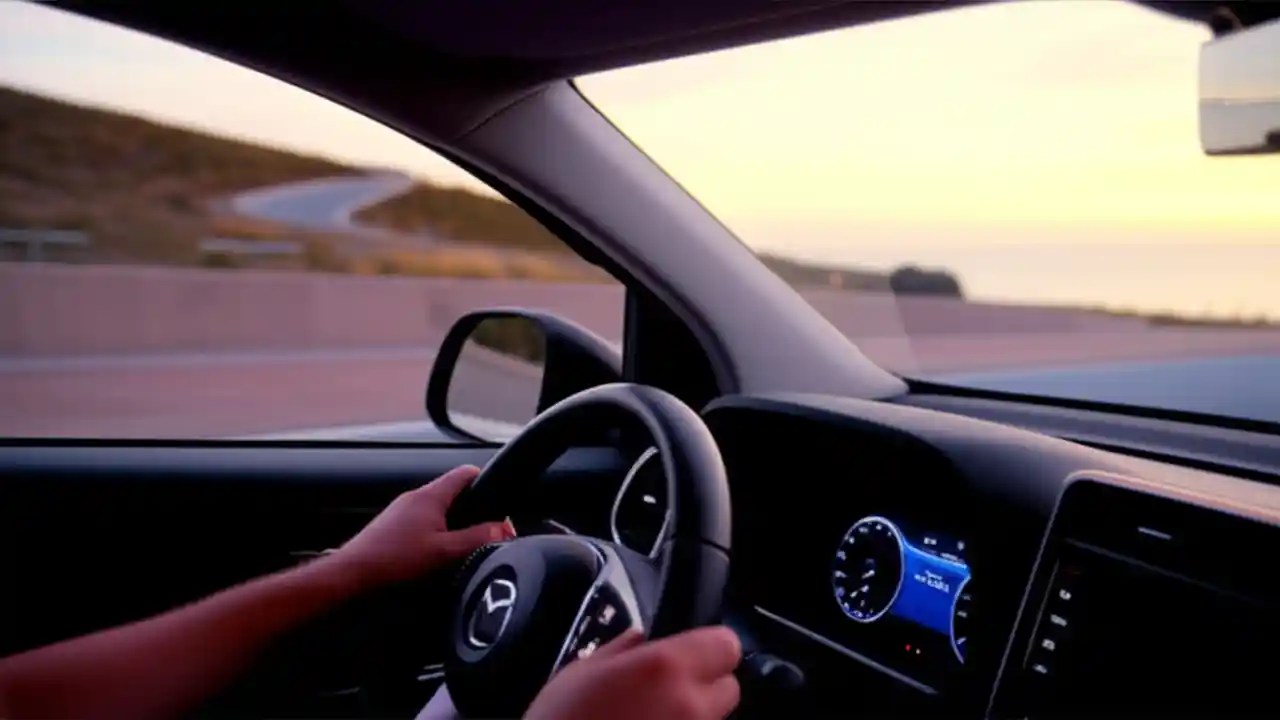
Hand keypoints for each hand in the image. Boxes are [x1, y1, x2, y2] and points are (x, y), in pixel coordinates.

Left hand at [329, 465, 515, 588]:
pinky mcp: (391, 528)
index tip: (499, 494)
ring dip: (451, 523)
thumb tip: (505, 528)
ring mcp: (400, 512)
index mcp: (430, 496)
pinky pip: (421, 522)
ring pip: (435, 509)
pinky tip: (435, 554)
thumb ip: (478, 538)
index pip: (464, 474)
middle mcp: (414, 498)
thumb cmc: (394, 560)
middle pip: (451, 493)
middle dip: (471, 508)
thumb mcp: (444, 551)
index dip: (485, 480)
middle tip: (486, 527)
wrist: (352, 575)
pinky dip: (434, 533)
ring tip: (463, 544)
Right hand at [527, 627, 741, 719]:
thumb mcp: (584, 669)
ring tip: (650, 717)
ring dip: (690, 714)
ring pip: (711, 719)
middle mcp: (691, 705)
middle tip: (666, 689)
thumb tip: (644, 641)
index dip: (709, 647)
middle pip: (727, 688)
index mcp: (667, 667)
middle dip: (703, 686)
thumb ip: (625, 648)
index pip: (726, 645)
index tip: (690, 651)